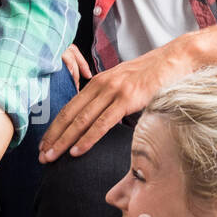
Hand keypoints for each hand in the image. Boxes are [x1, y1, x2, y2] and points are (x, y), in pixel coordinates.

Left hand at [39, 37, 194, 161]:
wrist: (176, 59)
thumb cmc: (153, 75)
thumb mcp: (125, 85)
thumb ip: (111, 100)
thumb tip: (102, 120)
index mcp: (97, 82)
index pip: (69, 108)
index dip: (54, 127)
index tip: (43, 144)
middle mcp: (100, 85)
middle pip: (69, 115)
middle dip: (52, 137)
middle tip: (40, 156)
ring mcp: (113, 91)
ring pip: (81, 120)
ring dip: (63, 141)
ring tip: (50, 157)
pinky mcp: (128, 99)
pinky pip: (102, 123)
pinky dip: (87, 138)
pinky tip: (76, 150)